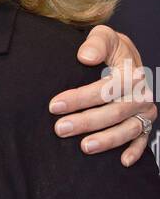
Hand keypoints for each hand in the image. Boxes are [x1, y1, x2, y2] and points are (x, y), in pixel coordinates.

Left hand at [49, 25, 156, 164]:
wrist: (124, 58)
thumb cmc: (110, 49)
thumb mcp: (103, 36)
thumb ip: (96, 43)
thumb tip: (86, 57)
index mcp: (131, 73)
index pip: (107, 87)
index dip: (80, 97)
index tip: (54, 105)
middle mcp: (141, 94)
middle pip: (115, 111)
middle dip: (87, 122)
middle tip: (60, 128)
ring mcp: (144, 110)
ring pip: (128, 128)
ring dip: (107, 140)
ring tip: (84, 147)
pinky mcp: (145, 123)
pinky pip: (143, 140)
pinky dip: (135, 151)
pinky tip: (122, 162)